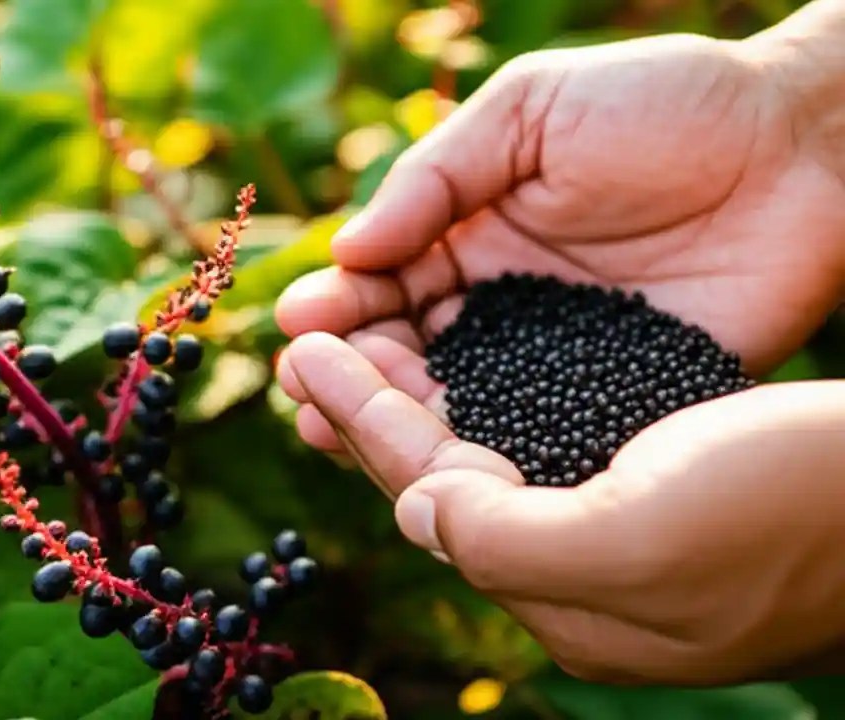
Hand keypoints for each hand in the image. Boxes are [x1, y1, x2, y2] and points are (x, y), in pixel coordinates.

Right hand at [275, 32, 844, 454]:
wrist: (805, 140)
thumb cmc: (664, 103)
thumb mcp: (532, 112)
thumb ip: (438, 177)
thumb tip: (349, 248)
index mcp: (474, 236)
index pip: (388, 282)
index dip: (341, 306)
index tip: (298, 327)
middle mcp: (506, 306)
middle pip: (409, 354)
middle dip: (352, 373)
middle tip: (305, 392)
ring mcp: (560, 359)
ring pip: (461, 405)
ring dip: (398, 424)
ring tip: (337, 437)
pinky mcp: (623, 399)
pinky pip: (546, 437)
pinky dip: (493, 456)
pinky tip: (446, 472)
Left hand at [280, 332, 844, 684]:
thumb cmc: (802, 508)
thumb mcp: (643, 539)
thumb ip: (506, 538)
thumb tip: (415, 507)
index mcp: (563, 598)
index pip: (428, 494)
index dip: (360, 415)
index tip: (303, 346)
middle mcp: (578, 575)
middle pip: (441, 478)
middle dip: (369, 407)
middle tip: (306, 339)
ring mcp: (617, 533)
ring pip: (482, 456)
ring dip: (416, 395)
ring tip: (357, 337)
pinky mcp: (653, 487)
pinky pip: (534, 439)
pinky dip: (482, 393)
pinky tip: (457, 359)